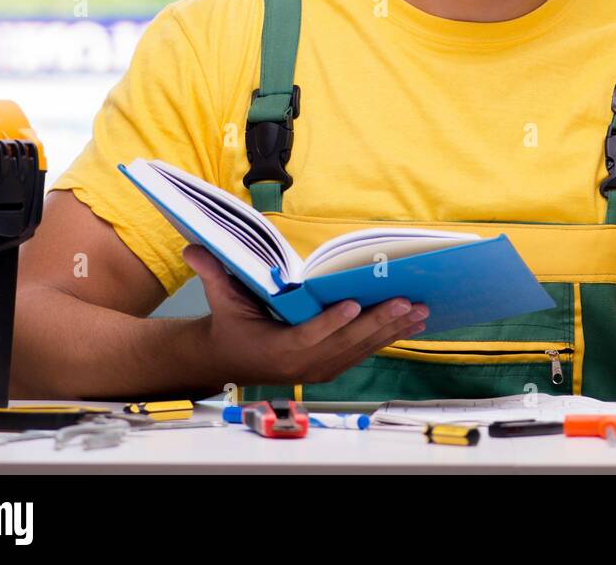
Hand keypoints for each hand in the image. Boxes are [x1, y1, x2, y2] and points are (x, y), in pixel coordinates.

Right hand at [182, 244, 428, 385]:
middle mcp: (304, 363)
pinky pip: (365, 351)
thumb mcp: (221, 300)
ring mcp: (321, 367)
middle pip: (346, 343)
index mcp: (278, 349)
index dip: (331, 322)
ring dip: (394, 329)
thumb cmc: (232, 326)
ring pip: (362, 348)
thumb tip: (192, 247)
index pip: (308, 336)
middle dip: (380, 322)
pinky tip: (413, 323)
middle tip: (408, 301)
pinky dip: (389, 337)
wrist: (231, 360)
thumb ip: (213, 273)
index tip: (353, 304)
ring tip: (422, 310)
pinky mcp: (333, 366)